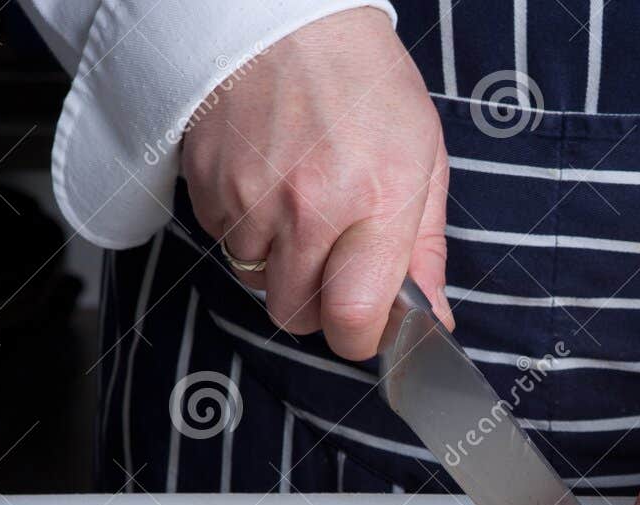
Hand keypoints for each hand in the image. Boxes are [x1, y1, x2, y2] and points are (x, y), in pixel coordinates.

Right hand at [181, 9, 451, 359]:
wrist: (282, 16)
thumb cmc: (365, 83)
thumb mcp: (423, 159)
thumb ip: (425, 249)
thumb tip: (432, 321)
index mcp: (376, 200)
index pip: (354, 318)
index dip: (360, 338)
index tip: (367, 326)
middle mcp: (309, 205)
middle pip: (298, 315)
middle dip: (318, 306)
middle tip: (335, 267)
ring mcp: (251, 196)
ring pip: (257, 283)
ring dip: (280, 266)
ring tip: (300, 209)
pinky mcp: (207, 183)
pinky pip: (225, 242)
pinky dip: (246, 230)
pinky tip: (267, 185)